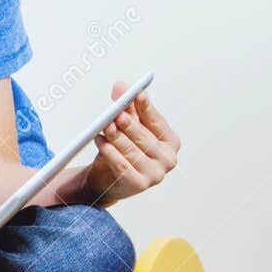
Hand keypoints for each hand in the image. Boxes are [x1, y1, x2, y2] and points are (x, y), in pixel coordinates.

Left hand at [83, 81, 180, 205]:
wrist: (106, 181)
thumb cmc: (121, 151)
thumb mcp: (126, 128)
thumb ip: (126, 108)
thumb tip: (122, 86)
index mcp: (170, 142)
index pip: (157, 121)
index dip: (145, 107)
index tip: (136, 93)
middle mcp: (168, 159)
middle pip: (145, 137)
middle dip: (129, 123)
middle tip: (116, 112)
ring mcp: (155, 174)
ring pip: (132, 151)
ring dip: (117, 137)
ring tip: (104, 126)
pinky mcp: (139, 185)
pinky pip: (122, 166)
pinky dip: (110, 153)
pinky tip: (100, 142)